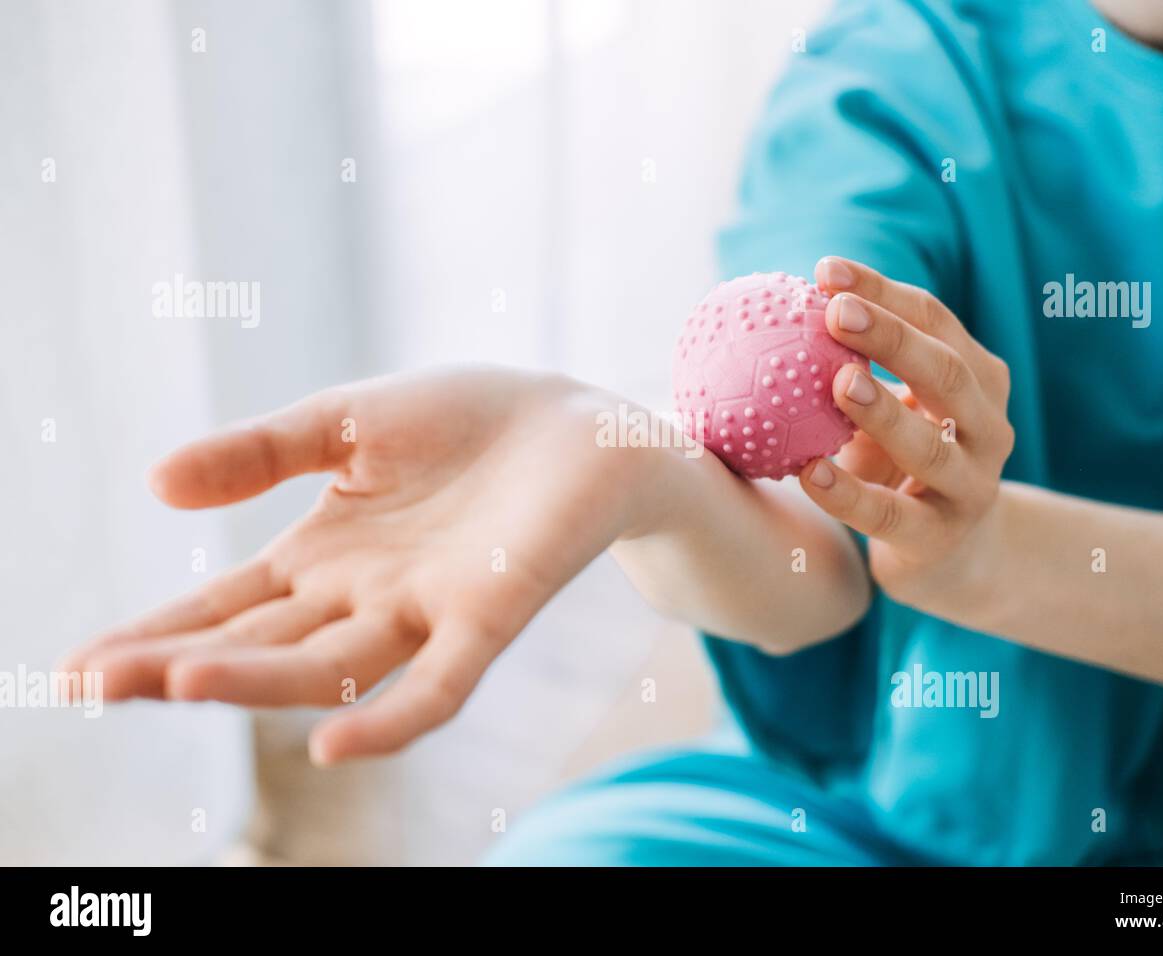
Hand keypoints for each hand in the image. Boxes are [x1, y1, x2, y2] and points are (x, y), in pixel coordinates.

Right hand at [63, 368, 656, 763]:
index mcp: (324, 555)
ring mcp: (424, 613)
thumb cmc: (467, 422)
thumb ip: (262, 450)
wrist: (578, 424)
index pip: (224, 606)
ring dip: (257, 680)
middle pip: (261, 646)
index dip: (151, 635)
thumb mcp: (346, 419)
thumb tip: (154, 484)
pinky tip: (331, 745)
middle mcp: (363, 597)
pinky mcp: (490, 616)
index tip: (75, 669)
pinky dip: (389, 722)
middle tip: (93, 684)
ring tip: (176, 679)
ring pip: (328, 668)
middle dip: (178, 664)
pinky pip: (438, 686)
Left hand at [798, 257, 1014, 613]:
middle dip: (891, 336)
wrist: (947, 555)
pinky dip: (849, 493)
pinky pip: (889, 514)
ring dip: (883, 410)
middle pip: (945, 369)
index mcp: (977, 377)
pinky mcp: (939, 537)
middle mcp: (987, 425)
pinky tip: (808, 472)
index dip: (882, 293)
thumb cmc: (900, 461)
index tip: (825, 271)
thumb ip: (852, 364)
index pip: (933, 320)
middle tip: (835, 313)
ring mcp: (970, 484)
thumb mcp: (888, 407)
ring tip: (838, 382)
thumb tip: (770, 310)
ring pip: (929, 443)